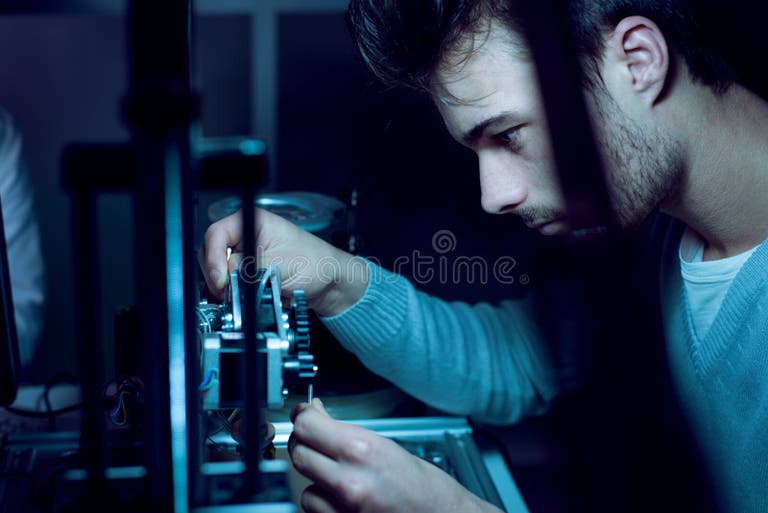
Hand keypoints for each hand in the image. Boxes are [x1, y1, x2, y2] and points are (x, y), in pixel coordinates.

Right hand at [198, 209, 367, 315]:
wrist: (330, 283)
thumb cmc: (316, 264)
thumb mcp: (281, 265)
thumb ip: (251, 269)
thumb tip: (228, 275)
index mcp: (254, 221)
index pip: (217, 234)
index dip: (213, 257)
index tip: (221, 278)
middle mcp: (246, 235)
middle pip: (212, 253)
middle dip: (218, 275)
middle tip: (228, 292)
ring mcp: (246, 254)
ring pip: (219, 270)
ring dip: (225, 286)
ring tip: (240, 296)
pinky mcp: (247, 273)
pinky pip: (229, 283)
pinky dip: (233, 293)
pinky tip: (244, 299)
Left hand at [289, 399, 502, 512]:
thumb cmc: (426, 488)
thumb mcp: (387, 447)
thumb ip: (347, 433)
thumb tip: (317, 416)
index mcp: (364, 451)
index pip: (308, 426)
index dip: (302, 417)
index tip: (303, 414)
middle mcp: (350, 481)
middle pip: (300, 453)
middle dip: (305, 442)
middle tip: (315, 438)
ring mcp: (343, 509)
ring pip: (303, 483)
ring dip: (313, 476)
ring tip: (336, 473)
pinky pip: (314, 508)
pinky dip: (321, 501)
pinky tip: (339, 496)